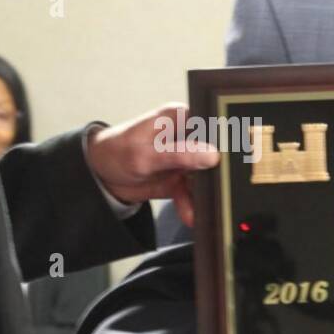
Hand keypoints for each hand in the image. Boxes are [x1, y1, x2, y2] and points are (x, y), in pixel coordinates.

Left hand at [86, 102, 219, 227]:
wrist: (99, 177)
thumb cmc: (116, 152)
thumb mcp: (145, 155)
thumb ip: (179, 155)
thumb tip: (212, 155)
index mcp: (180, 118)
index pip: (211, 125)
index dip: (226, 140)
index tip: (235, 160)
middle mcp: (186, 137)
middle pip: (213, 153)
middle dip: (217, 173)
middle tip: (223, 189)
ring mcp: (184, 159)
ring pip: (205, 175)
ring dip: (204, 193)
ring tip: (206, 208)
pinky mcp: (179, 178)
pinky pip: (192, 192)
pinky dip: (192, 204)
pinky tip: (191, 214)